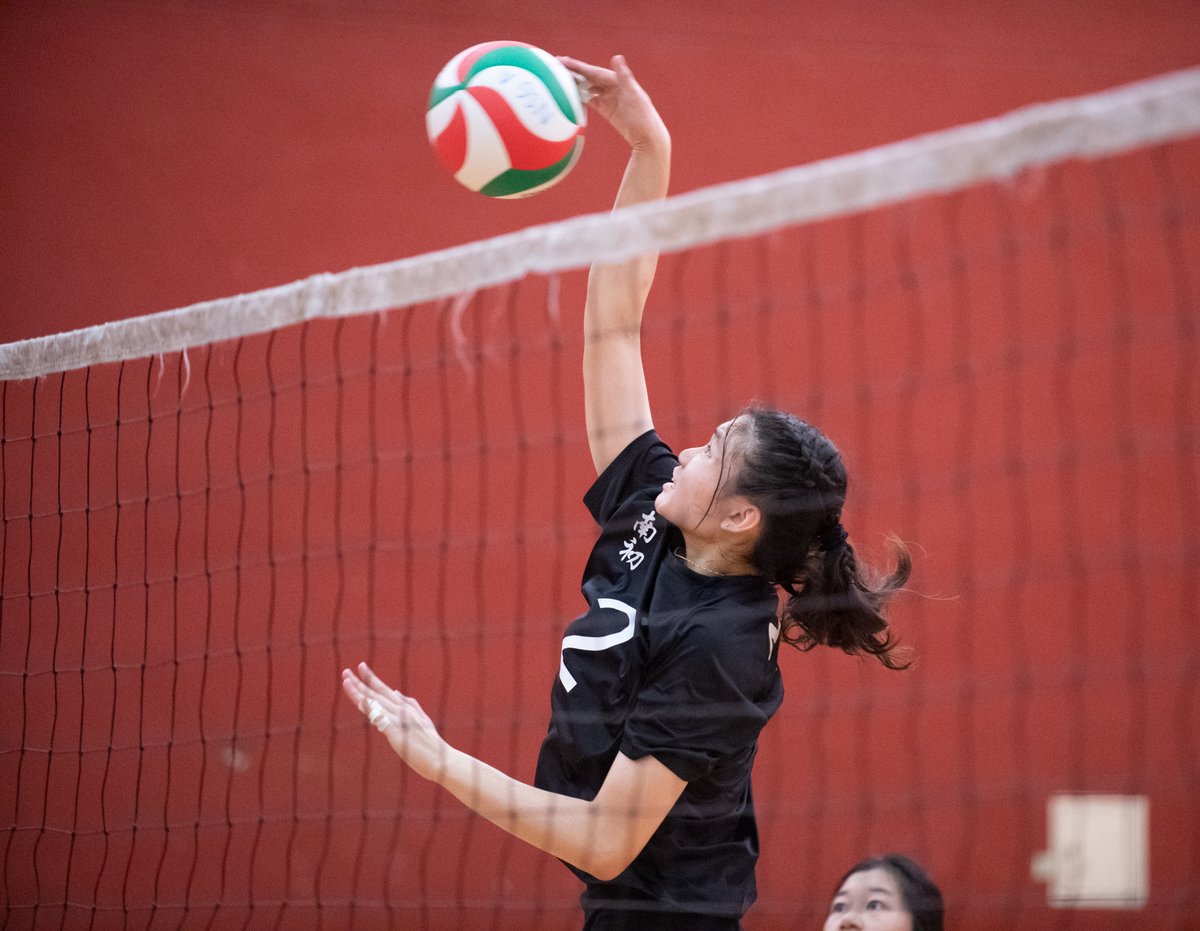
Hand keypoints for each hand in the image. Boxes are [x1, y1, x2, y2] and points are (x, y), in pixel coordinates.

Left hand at [341, 662, 448, 781]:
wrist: (442, 760)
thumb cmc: (431, 744)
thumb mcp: (421, 719)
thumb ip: (410, 704)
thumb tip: (396, 691)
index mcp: (406, 707)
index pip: (384, 690)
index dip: (371, 679)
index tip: (360, 666)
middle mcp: (402, 710)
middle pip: (376, 694)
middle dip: (360, 682)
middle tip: (345, 672)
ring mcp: (400, 719)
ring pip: (375, 702)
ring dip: (360, 692)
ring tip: (346, 681)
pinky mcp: (397, 731)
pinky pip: (380, 717)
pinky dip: (370, 708)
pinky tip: (360, 702)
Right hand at [558, 55, 668, 152]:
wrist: (648, 139)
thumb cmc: (643, 117)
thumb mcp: (633, 96)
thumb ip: (624, 76)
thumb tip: (617, 57)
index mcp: (619, 81)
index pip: (594, 72)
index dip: (578, 67)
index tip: (563, 61)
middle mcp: (614, 87)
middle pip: (590, 78)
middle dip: (574, 72)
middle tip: (556, 66)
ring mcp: (611, 99)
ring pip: (589, 88)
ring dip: (576, 84)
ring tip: (560, 80)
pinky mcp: (608, 110)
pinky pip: (592, 101)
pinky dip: (582, 97)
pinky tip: (572, 95)